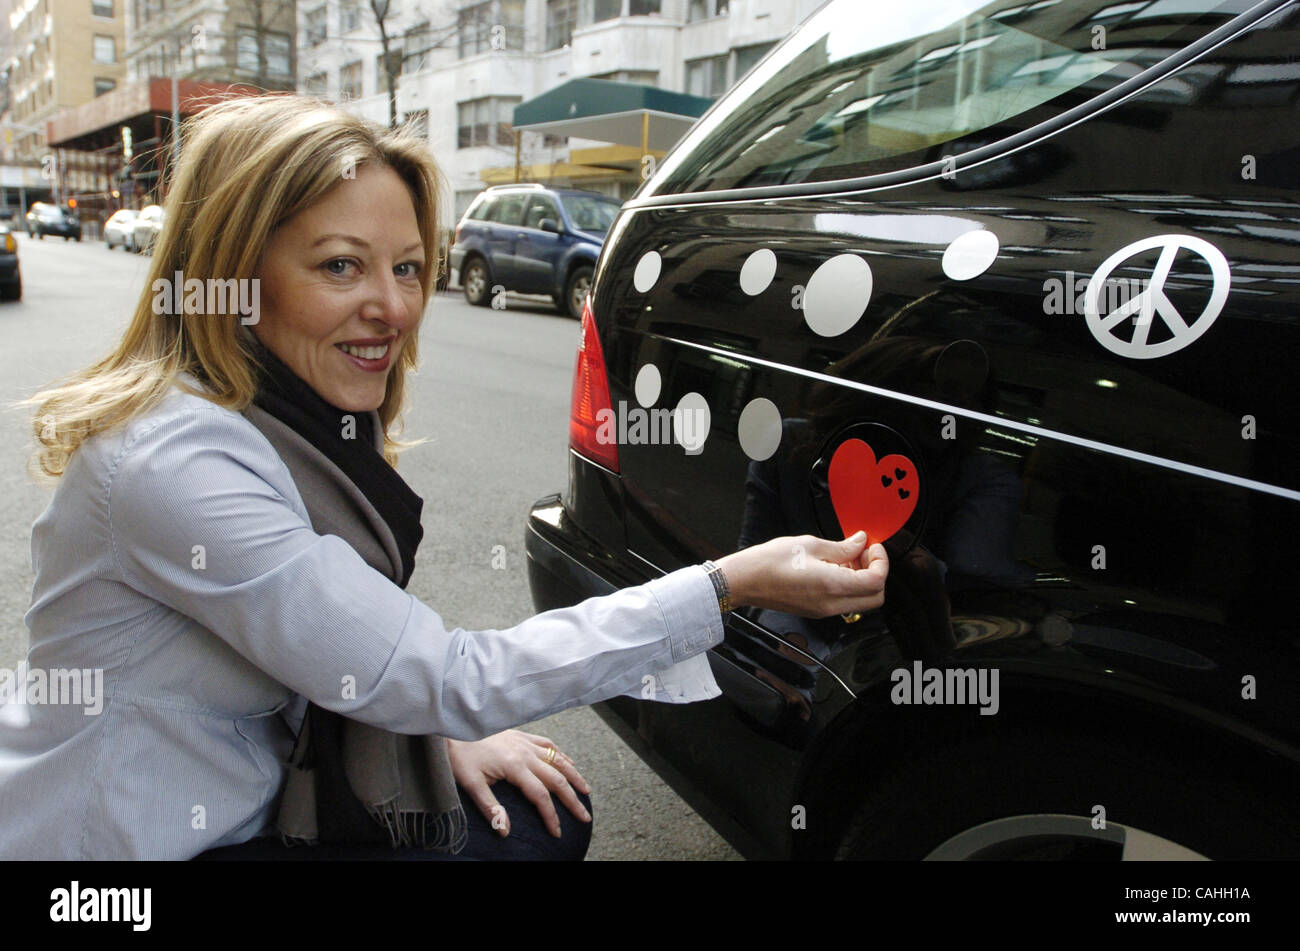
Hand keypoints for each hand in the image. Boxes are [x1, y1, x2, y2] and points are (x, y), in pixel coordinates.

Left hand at [445, 730, 591, 837]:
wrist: (453, 728)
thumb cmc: (460, 757)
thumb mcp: (471, 784)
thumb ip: (490, 808)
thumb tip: (505, 831)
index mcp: (515, 766)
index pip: (540, 796)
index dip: (551, 816)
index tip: (557, 832)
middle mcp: (526, 753)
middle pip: (556, 779)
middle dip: (572, 800)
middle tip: (584, 817)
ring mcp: (525, 742)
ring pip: (558, 759)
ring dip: (574, 776)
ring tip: (586, 791)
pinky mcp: (521, 735)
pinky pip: (549, 744)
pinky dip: (562, 755)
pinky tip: (569, 762)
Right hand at [715, 532, 887, 617]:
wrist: (744, 580)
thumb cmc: (769, 562)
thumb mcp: (810, 544)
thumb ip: (841, 547)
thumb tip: (860, 542)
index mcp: (832, 586)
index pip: (876, 581)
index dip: (880, 561)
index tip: (871, 546)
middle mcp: (832, 604)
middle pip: (875, 598)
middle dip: (876, 573)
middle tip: (864, 553)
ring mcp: (824, 611)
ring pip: (861, 601)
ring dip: (862, 579)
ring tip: (846, 557)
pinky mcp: (817, 610)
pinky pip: (845, 602)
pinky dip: (848, 585)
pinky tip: (834, 566)